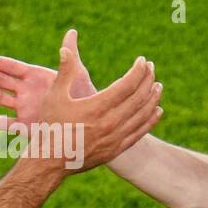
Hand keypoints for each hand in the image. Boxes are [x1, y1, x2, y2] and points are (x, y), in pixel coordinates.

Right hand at [0, 28, 96, 133]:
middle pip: (3, 81)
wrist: (88, 124)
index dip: (0, 63)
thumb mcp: (77, 73)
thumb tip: (71, 32)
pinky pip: (5, 124)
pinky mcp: (26, 126)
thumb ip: (70, 54)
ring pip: (0, 99)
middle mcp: (28, 92)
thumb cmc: (85, 97)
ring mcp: (25, 109)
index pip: (14, 68)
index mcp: (37, 78)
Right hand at [0, 29, 161, 172]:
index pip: (127, 85)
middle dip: (148, 80)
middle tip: (152, 68)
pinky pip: (140, 133)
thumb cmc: (50, 125)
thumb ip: (65, 70)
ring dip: (152, 98)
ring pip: (142, 115)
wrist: (49, 162)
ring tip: (158, 86)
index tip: (143, 61)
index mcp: (97, 107)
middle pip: (138, 98)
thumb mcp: (55, 96)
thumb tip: (66, 45)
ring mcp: (115, 138)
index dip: (138, 71)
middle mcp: (110, 123)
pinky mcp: (116, 150)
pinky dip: (150, 120)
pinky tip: (157, 111)